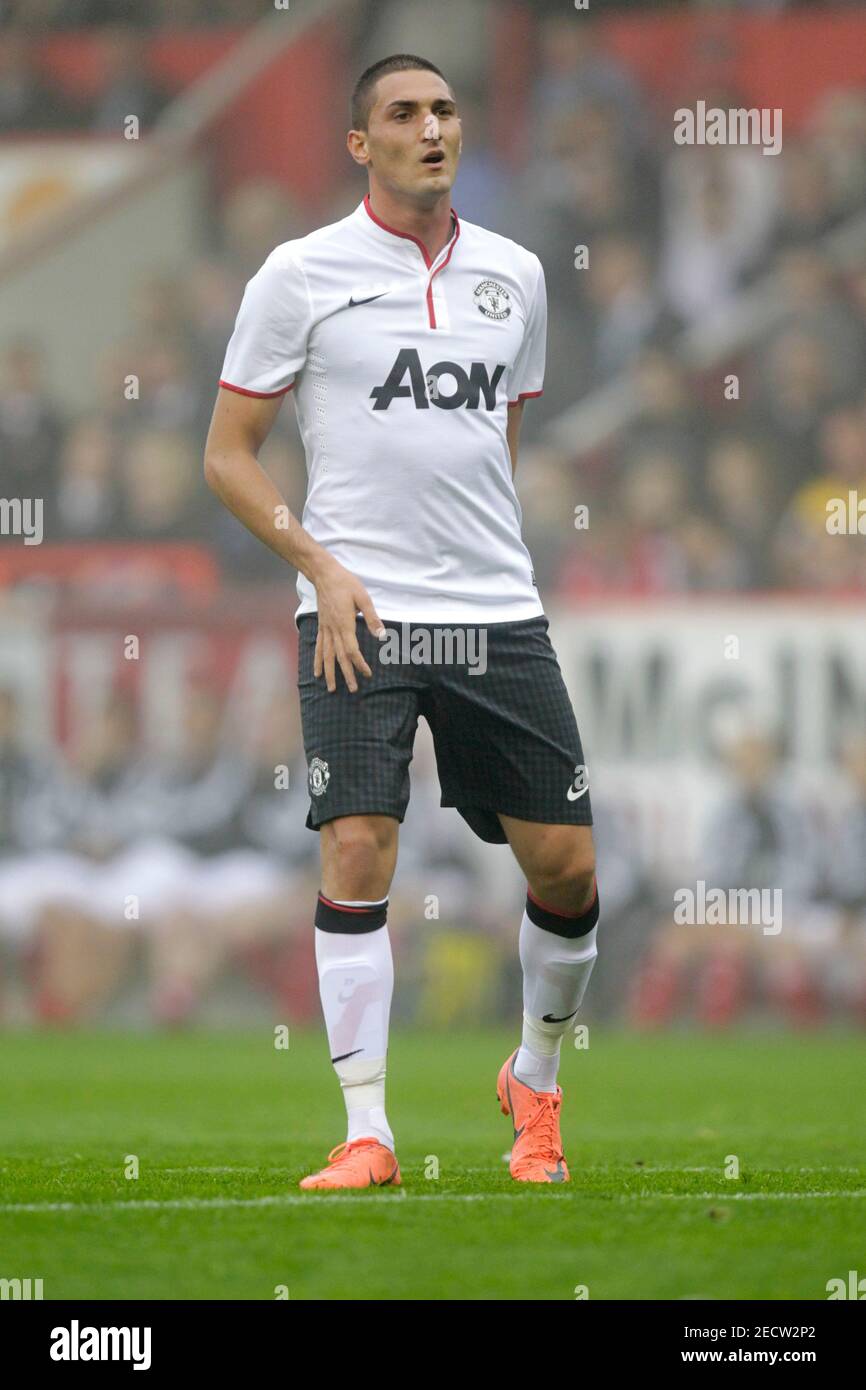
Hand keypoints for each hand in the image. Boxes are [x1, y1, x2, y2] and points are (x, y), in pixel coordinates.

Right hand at [311, 555, 384, 692]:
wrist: (324, 574)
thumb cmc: (346, 583)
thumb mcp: (363, 597)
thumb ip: (372, 617)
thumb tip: (382, 634)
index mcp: (344, 624)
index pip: (352, 650)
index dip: (359, 664)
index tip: (367, 673)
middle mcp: (333, 630)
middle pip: (339, 657)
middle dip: (346, 675)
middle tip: (353, 689)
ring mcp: (325, 629)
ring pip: (327, 656)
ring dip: (330, 673)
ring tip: (331, 689)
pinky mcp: (322, 626)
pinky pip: (319, 647)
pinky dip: (318, 661)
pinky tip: (317, 673)